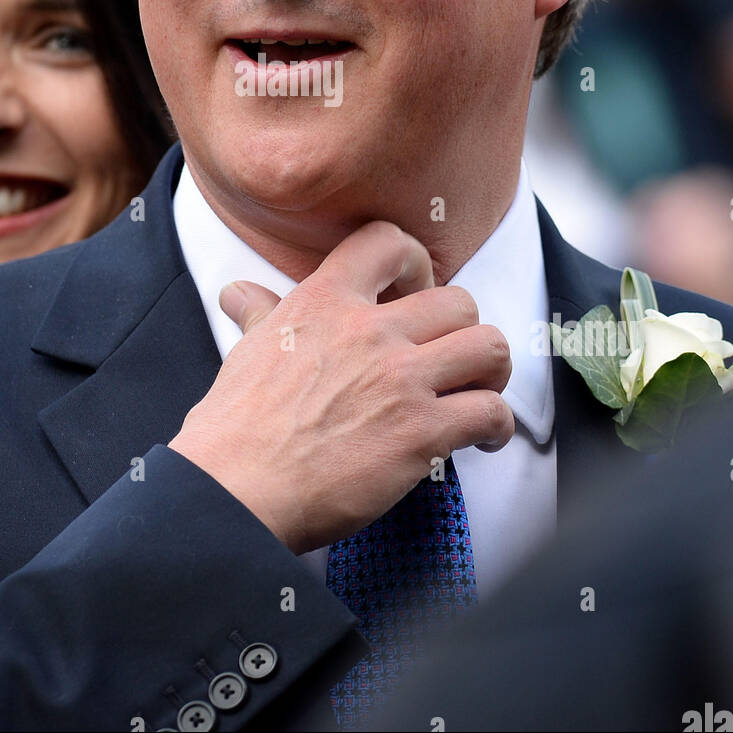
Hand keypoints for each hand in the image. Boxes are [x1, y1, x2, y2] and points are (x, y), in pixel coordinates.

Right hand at [168, 221, 512, 552]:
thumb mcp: (247, 352)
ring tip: (477, 390)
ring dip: (491, 371)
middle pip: (457, 300)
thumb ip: (260, 315)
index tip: (414, 289)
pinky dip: (498, 425)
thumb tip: (241, 293)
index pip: (387, 242)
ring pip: (488, 346)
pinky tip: (483, 438)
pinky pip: (491, 410)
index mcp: (324, 302)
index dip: (415, 261)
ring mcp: (400, 380)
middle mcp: (369, 331)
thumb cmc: (234, 428)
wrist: (235, 490)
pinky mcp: (421, 431)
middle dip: (462, 329)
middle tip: (449, 355)